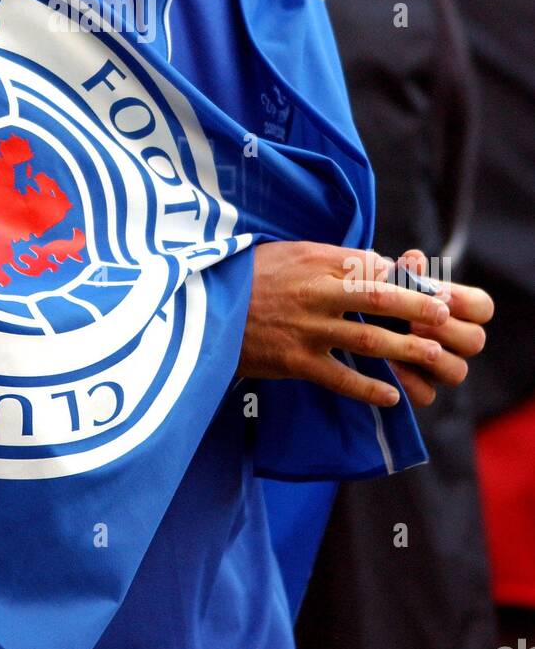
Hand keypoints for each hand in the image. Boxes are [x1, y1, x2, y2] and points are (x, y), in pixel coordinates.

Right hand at [239, 240, 454, 407]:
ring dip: (406, 350)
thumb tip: (371, 265)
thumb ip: (330, 259)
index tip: (431, 289)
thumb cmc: (247, 276)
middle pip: (380, 299)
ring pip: (368, 339)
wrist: (203, 308)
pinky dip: (368, 388)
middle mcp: (316, 293)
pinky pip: (341, 377)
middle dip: (418, 309)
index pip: (373, 268)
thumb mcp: (289, 253)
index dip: (407, 279)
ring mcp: (307, 329)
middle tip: (444, 319)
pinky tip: (391, 396)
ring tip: (433, 357)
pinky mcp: (295, 361)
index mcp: (317, 262)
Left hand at [384, 248, 493, 406]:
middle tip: (416, 321)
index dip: (464, 301)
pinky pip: (427, 395)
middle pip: (474, 341)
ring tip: (404, 341)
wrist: (347, 321)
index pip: (482, 307)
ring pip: (457, 372)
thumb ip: (403, 271)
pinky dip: (409, 381)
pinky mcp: (418, 389)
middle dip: (446, 329)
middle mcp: (454, 342)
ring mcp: (439, 368)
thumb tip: (414, 259)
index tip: (438, 294)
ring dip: (432, 356)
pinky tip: (388, 365)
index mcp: (457, 311)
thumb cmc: (376, 294)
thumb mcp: (387, 280)